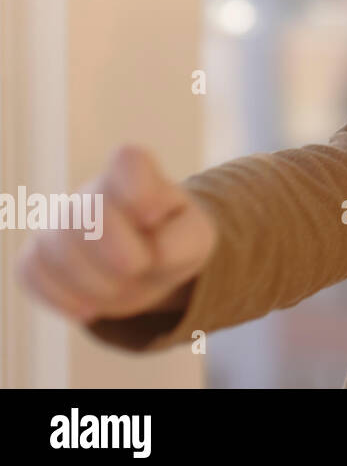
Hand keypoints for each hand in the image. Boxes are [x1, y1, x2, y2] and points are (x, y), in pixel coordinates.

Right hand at [16, 144, 216, 323]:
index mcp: (136, 173)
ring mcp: (58, 221)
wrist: (147, 262)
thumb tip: (152, 254)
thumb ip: (184, 241)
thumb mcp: (196, 239)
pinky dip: (66, 299)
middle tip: (139, 268)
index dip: (139, 193)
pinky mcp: (35, 254)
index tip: (154, 216)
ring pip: (56, 249)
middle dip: (119, 254)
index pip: (127, 161)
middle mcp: (92, 191)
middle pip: (88, 215)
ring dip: (96, 285)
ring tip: (122, 288)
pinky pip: (32, 273)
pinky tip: (90, 305)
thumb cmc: (174, 241)